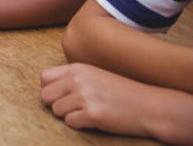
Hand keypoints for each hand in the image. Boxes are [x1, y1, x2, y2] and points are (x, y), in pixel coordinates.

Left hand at [40, 63, 157, 138]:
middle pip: (46, 96)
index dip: (50, 89)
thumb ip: (71, 78)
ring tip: (88, 112)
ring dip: (69, 115)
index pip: (44, 77)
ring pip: (56, 111)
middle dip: (57, 104)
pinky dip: (79, 124)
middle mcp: (78, 79)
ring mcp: (85, 96)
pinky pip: (70, 122)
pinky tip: (94, 119)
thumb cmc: (120, 92)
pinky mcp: (92, 114)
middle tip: (75, 107)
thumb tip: (45, 88)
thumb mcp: (94, 75)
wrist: (149, 106)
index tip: (62, 95)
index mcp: (77, 68)